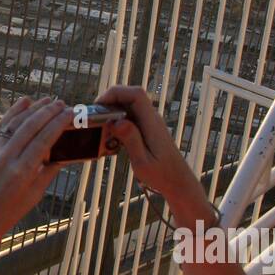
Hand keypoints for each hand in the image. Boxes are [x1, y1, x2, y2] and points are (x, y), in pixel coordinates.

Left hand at [0, 97, 69, 243]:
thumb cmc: (9, 211)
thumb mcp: (35, 193)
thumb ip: (50, 170)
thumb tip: (67, 152)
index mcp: (21, 172)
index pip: (44, 139)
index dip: (59, 123)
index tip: (69, 113)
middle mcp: (5, 158)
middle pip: (31, 126)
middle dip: (48, 111)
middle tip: (62, 103)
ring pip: (15, 122)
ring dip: (33, 109)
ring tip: (47, 100)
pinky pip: (0, 125)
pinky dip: (13, 112)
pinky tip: (25, 102)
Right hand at [98, 85, 210, 215]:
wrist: (178, 181)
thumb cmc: (162, 174)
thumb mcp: (142, 162)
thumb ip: (131, 140)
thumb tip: (116, 121)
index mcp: (151, 123)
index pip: (136, 95)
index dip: (116, 93)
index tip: (99, 106)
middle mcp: (152, 118)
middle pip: (130, 96)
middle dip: (110, 101)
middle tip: (96, 117)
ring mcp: (150, 122)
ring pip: (129, 106)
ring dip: (113, 112)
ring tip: (102, 128)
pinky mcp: (147, 129)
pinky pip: (130, 117)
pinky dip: (118, 122)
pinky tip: (112, 138)